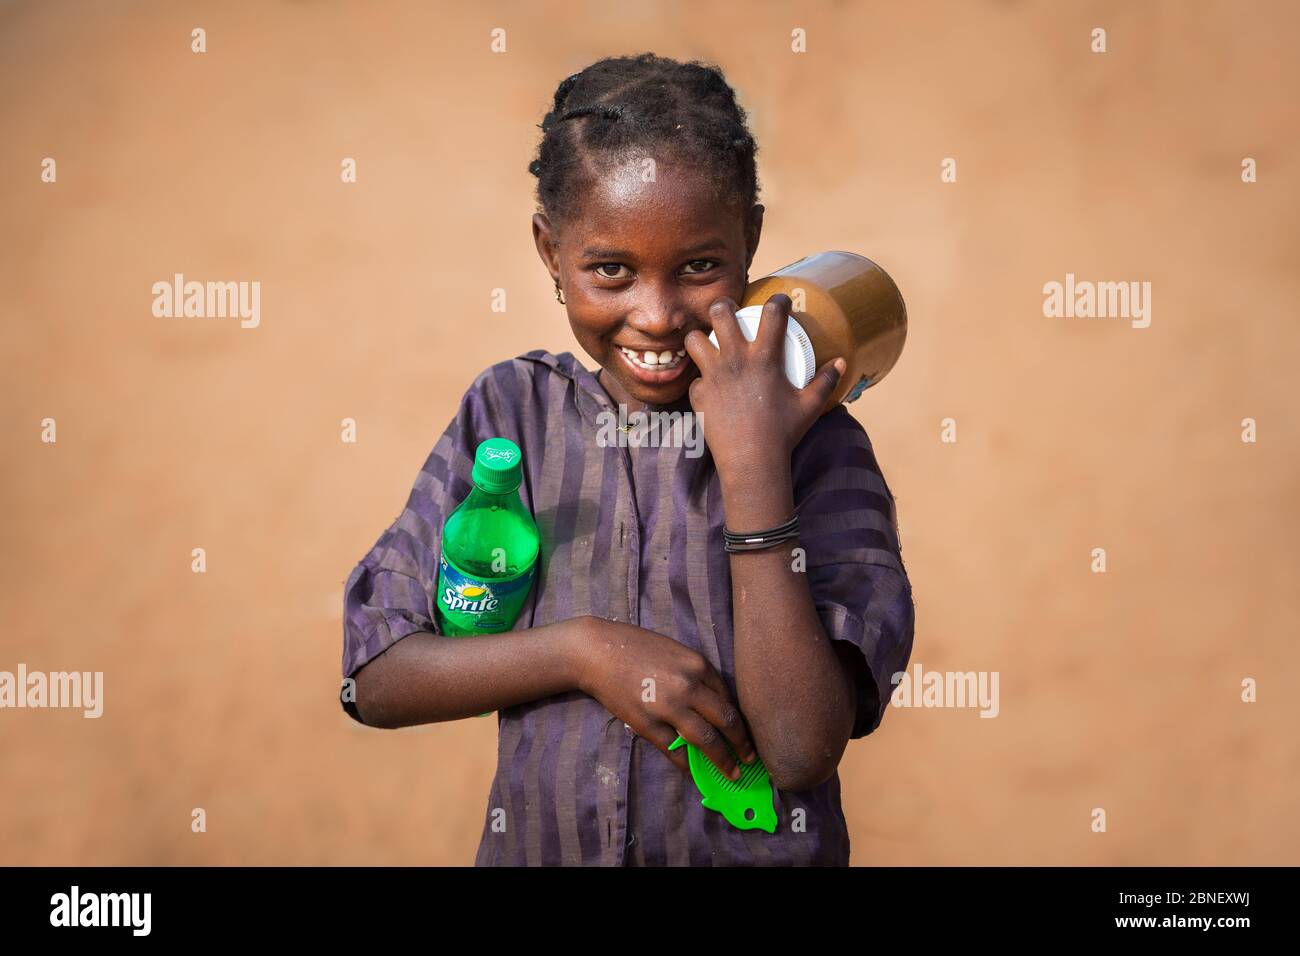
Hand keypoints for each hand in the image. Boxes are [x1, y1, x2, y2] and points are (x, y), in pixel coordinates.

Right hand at [571, 616, 756, 780]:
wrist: (597, 651)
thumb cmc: (636, 647)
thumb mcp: (676, 652)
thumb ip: (697, 675)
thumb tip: (714, 706)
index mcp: (698, 665)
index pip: (729, 698)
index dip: (740, 720)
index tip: (746, 734)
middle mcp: (688, 686)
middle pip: (726, 721)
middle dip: (741, 744)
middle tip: (750, 758)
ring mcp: (668, 707)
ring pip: (706, 741)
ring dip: (723, 760)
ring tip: (732, 772)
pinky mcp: (647, 724)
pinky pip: (675, 751)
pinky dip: (688, 764)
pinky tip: (695, 771)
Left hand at [683, 294, 845, 480]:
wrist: (751, 461)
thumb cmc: (783, 433)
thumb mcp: (810, 406)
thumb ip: (825, 381)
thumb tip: (841, 362)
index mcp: (765, 358)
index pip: (772, 314)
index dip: (778, 301)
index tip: (780, 301)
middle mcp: (735, 360)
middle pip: (720, 313)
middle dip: (723, 306)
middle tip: (728, 312)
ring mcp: (713, 376)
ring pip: (694, 340)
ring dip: (699, 339)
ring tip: (707, 343)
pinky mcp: (699, 395)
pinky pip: (695, 380)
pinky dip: (701, 382)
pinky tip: (710, 388)